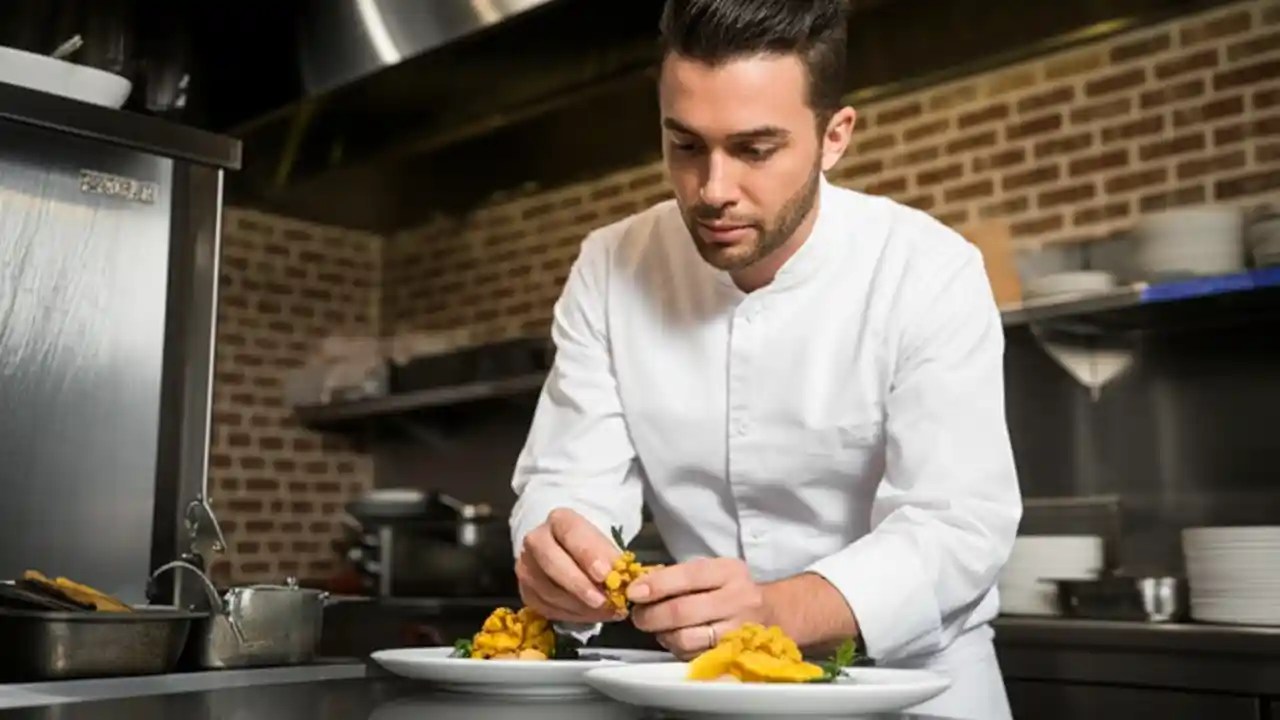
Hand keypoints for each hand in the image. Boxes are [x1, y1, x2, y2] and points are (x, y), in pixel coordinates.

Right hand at [515, 508, 621, 623]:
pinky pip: (547, 608)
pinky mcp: (527, 592)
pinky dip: (573, 614)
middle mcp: (536, 540)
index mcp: (559, 520)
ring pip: (548, 590)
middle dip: (579, 584)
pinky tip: (592, 615)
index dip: (587, 554)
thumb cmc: (592, 549)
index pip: (570, 532)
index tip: (604, 573)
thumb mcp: (606, 546)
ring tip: (606, 611)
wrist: (570, 556)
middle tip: (602, 600)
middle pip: (551, 561)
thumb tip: (625, 585)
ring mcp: (527, 567)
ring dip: (579, 605)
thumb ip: (613, 561)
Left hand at [627, 557, 768, 658]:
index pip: (689, 575)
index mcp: (729, 571)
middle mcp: (738, 599)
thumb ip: (680, 576)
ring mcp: (737, 630)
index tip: (634, 592)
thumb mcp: (715, 572)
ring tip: (658, 629)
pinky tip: (676, 640)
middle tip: (638, 616)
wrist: (775, 613)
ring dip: (663, 635)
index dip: (658, 584)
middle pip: (683, 610)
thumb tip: (641, 586)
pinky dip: (677, 650)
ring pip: (686, 638)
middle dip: (651, 615)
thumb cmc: (733, 590)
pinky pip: (694, 656)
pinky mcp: (733, 655)